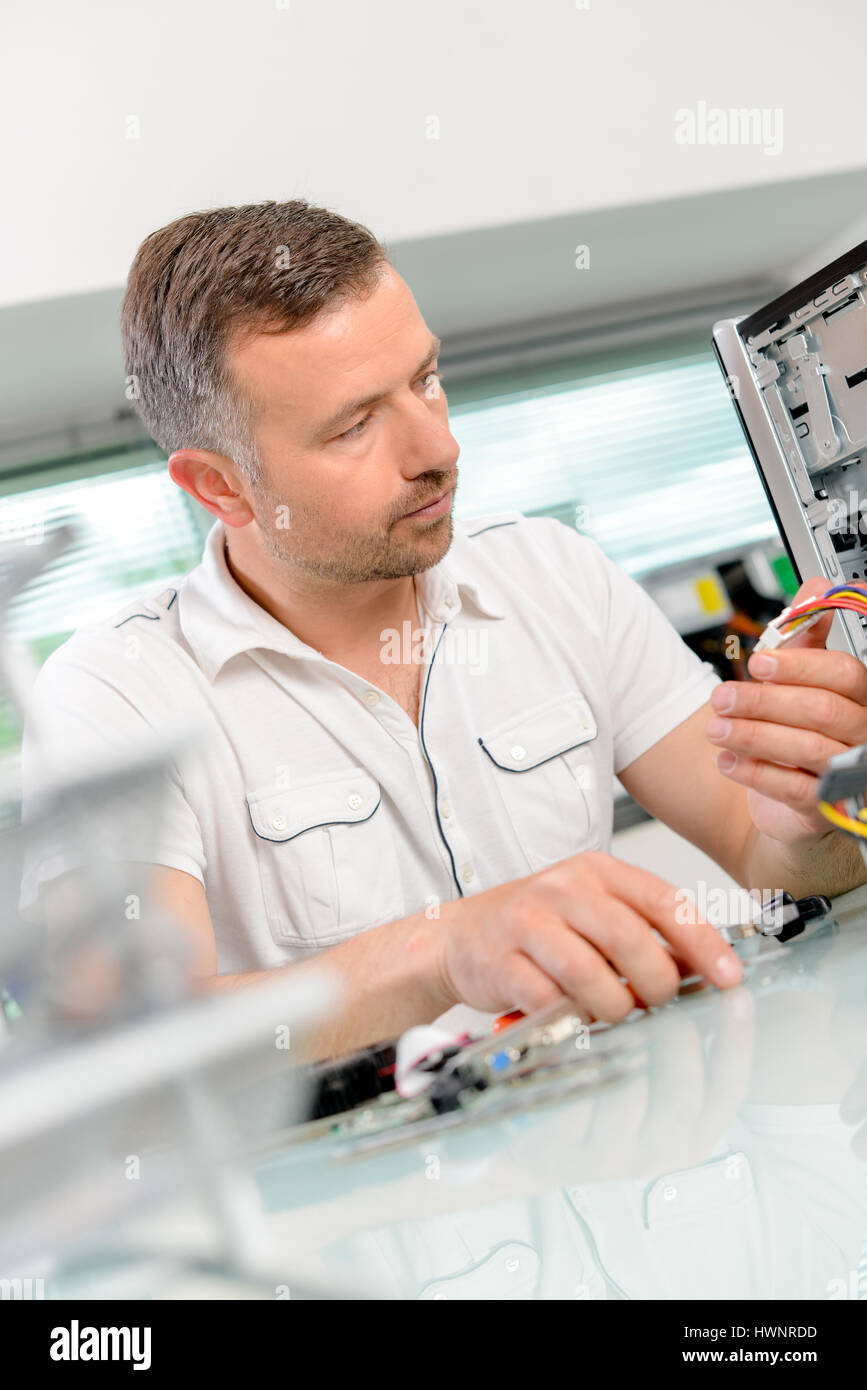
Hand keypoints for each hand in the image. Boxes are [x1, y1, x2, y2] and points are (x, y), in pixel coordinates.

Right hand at [435, 850, 742, 1019]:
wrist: (457, 936)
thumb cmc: (535, 928)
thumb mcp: (593, 914)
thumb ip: (643, 934)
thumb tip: (702, 969)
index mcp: (596, 872)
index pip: (662, 900)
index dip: (702, 941)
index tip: (728, 976)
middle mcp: (562, 889)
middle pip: (628, 935)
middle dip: (656, 980)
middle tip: (660, 1001)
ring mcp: (527, 922)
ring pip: (588, 971)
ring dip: (614, 1004)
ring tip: (616, 1012)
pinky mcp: (500, 961)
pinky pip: (547, 998)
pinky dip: (570, 1016)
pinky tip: (575, 1015)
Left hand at [705, 578, 866, 843]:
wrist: (790, 794)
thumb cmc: (800, 726)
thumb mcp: (802, 675)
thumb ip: (806, 634)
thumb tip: (816, 586)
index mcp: (863, 696)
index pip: (843, 674)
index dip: (799, 666)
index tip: (758, 662)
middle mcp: (863, 733)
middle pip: (821, 710)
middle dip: (764, 701)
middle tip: (721, 698)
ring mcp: (849, 773)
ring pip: (805, 748)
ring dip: (752, 735)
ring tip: (715, 729)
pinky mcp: (826, 807)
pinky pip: (793, 789)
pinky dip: (755, 772)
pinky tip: (727, 760)